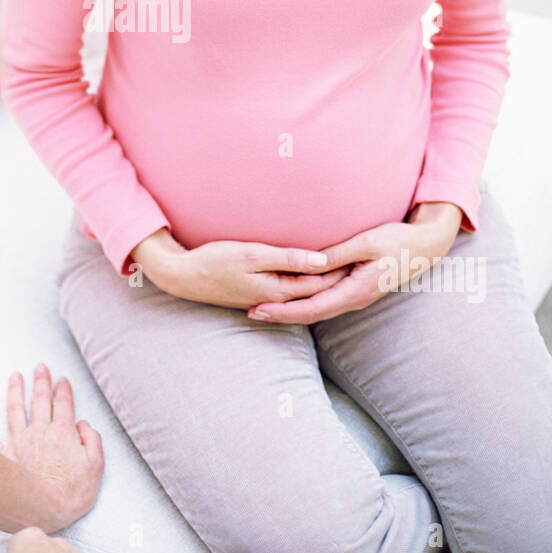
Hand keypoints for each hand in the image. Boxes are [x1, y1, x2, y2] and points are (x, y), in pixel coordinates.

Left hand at [0, 365, 102, 531]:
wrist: (40, 509)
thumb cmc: (70, 494)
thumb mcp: (95, 467)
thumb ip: (93, 441)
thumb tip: (85, 425)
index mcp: (64, 434)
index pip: (64, 406)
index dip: (64, 391)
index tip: (62, 379)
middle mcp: (40, 432)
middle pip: (41, 402)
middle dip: (41, 383)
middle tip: (40, 367)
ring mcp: (18, 442)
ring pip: (15, 409)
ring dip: (16, 391)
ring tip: (15, 376)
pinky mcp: (2, 454)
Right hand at [131, 229, 354, 308]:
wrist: (184, 276)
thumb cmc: (215, 261)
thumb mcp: (253, 254)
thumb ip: (289, 258)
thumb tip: (323, 261)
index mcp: (279, 290)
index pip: (321, 282)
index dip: (344, 269)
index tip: (366, 257)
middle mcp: (276, 298)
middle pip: (317, 290)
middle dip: (341, 279)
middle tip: (367, 263)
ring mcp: (266, 298)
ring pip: (304, 292)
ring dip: (325, 283)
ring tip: (349, 268)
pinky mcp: (258, 294)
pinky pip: (290, 291)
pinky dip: (306, 284)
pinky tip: (313, 275)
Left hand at [246, 203, 463, 325]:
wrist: (425, 247)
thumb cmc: (397, 240)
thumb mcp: (366, 242)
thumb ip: (337, 254)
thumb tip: (311, 263)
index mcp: (356, 291)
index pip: (312, 308)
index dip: (284, 311)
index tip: (260, 310)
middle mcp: (354, 299)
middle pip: (311, 314)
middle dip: (281, 314)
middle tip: (251, 312)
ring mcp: (356, 297)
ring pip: (318, 309)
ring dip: (291, 310)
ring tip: (264, 307)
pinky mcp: (356, 290)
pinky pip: (326, 301)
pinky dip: (305, 302)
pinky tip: (291, 297)